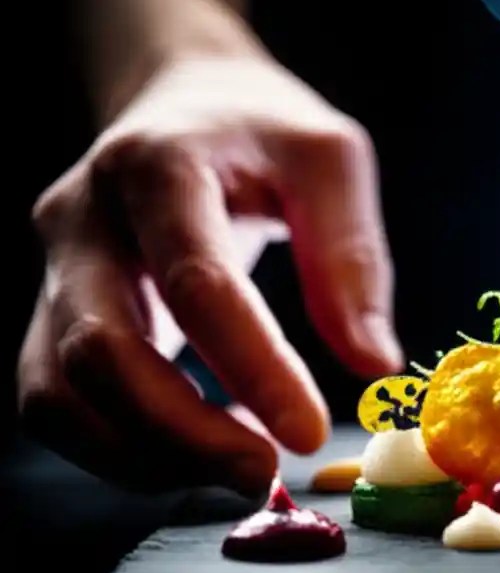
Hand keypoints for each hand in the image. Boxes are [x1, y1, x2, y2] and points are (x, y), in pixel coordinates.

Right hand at [18, 54, 400, 495]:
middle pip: (100, 350)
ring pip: (57, 393)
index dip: (253, 366)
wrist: (178, 98)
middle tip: (266, 474)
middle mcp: (82, 218)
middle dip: (183, 433)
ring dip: (145, 455)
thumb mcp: (330, 158)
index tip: (310, 432)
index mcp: (157, 165)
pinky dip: (122, 448)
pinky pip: (58, 403)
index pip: (197, 282)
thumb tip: (374, 365)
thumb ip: (352, 255)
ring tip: (238, 468)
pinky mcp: (51, 313)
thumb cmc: (263, 128)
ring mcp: (53, 270)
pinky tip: (198, 451)